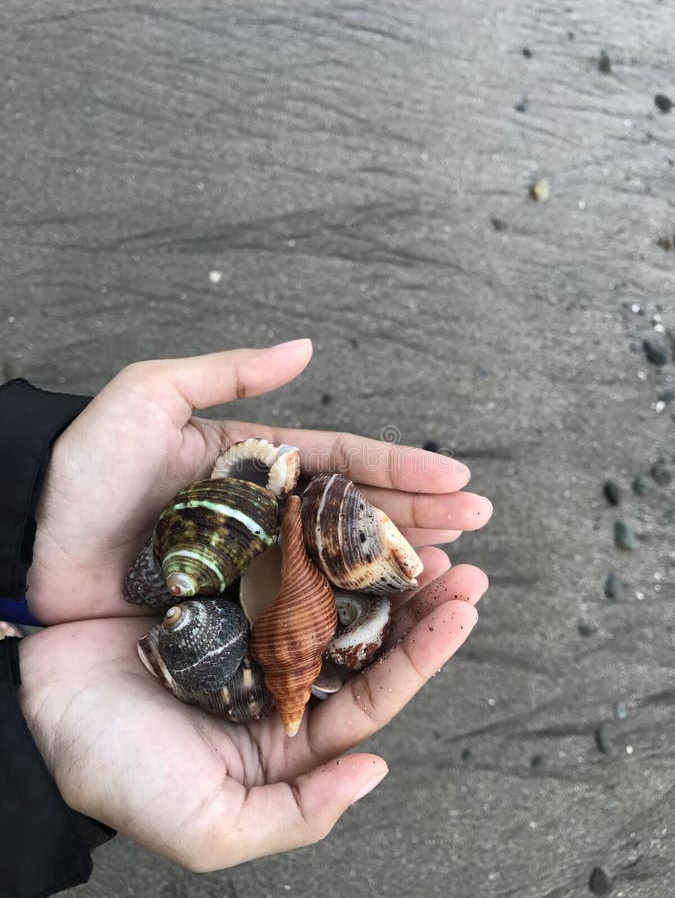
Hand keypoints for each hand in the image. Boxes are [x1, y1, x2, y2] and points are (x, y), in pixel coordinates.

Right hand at [18, 558, 486, 869]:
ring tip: (432, 522)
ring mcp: (250, 609)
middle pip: (365, 626)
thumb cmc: (111, 765)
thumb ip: (299, 816)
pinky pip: (281, 539)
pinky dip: (320, 521)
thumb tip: (375, 770)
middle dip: (419, 593)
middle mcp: (277, 663)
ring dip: (382, 550)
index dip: (422, 652)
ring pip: (333, 576)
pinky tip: (354, 501)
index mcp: (285, 724)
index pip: (372, 688)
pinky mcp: (221, 563)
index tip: (462, 611)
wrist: (29, 694)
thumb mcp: (209, 826)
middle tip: (464, 560)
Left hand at [27, 339, 491, 623]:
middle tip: (476, 528)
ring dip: (400, 575)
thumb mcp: (148, 398)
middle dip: (420, 521)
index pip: (344, 464)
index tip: (457, 477)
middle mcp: (266, 523)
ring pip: (341, 575)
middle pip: (356, 521)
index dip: (402, 469)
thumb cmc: (80, 472)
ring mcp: (253, 577)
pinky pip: (303, 624)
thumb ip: (226, 372)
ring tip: (454, 578)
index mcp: (256, 468)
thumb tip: (304, 347)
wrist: (23, 547)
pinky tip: (394, 628)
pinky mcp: (236, 625)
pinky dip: (351, 626)